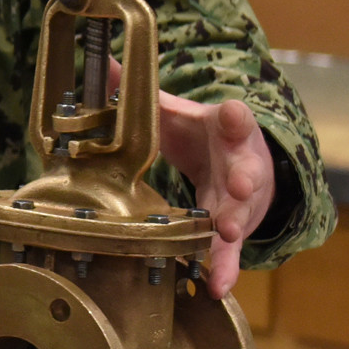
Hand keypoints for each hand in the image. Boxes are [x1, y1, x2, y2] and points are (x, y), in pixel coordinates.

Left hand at [157, 93, 273, 297]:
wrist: (240, 167)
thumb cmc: (202, 136)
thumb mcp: (176, 113)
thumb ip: (144, 95)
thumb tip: (104, 61)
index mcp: (226, 130)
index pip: (234, 119)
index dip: (233, 117)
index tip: (230, 113)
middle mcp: (240, 164)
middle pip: (245, 170)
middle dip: (242, 178)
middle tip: (239, 186)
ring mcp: (240, 200)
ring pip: (241, 212)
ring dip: (233, 223)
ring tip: (225, 234)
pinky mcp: (234, 229)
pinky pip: (229, 253)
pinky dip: (224, 270)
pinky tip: (216, 287)